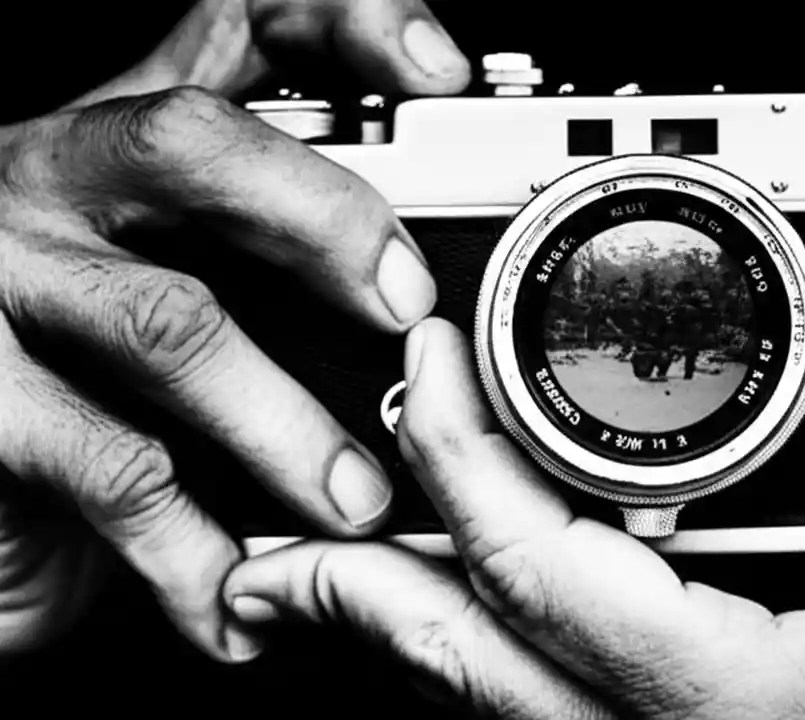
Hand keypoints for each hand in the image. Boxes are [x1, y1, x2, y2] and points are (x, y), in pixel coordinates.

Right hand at [0, 1, 466, 658]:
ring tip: (353, 501)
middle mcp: (60, 182)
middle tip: (407, 305)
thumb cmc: (94, 381)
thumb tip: (440, 336)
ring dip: (282, 423)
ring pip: (166, 319)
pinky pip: (106, 464)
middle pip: (196, 140)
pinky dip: (190, 546)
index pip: (238, 32)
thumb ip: (289, 282)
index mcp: (135, 146)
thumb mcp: (195, 297)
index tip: (439, 69)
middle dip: (325, 216)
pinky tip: (234, 596)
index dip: (341, 26)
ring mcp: (3, 280)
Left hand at [223, 229, 804, 717]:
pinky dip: (470, 676)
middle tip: (291, 522)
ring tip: (303, 593)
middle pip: (464, 660)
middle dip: (362, 580)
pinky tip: (453, 643)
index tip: (424, 355)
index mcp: (723, 691)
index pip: (530, 564)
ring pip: (489, 709)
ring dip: (391, 639)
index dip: (456, 450)